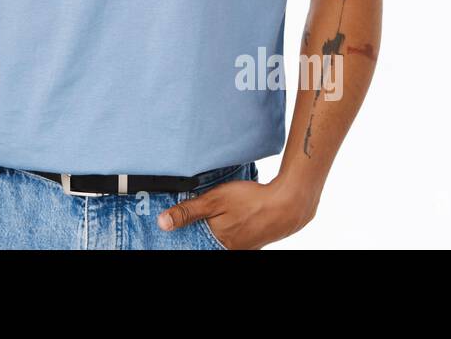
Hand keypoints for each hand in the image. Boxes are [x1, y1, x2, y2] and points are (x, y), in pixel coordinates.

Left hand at [156, 177, 312, 248]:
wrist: (288, 203)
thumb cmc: (251, 201)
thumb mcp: (214, 201)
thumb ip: (188, 212)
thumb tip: (162, 223)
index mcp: (218, 244)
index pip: (192, 244)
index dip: (183, 236)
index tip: (175, 228)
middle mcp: (230, 249)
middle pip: (206, 243)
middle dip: (196, 233)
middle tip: (194, 219)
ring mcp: (243, 246)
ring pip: (219, 240)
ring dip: (212, 230)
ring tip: (214, 217)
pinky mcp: (253, 241)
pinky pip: (233, 238)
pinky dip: (226, 230)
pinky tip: (229, 219)